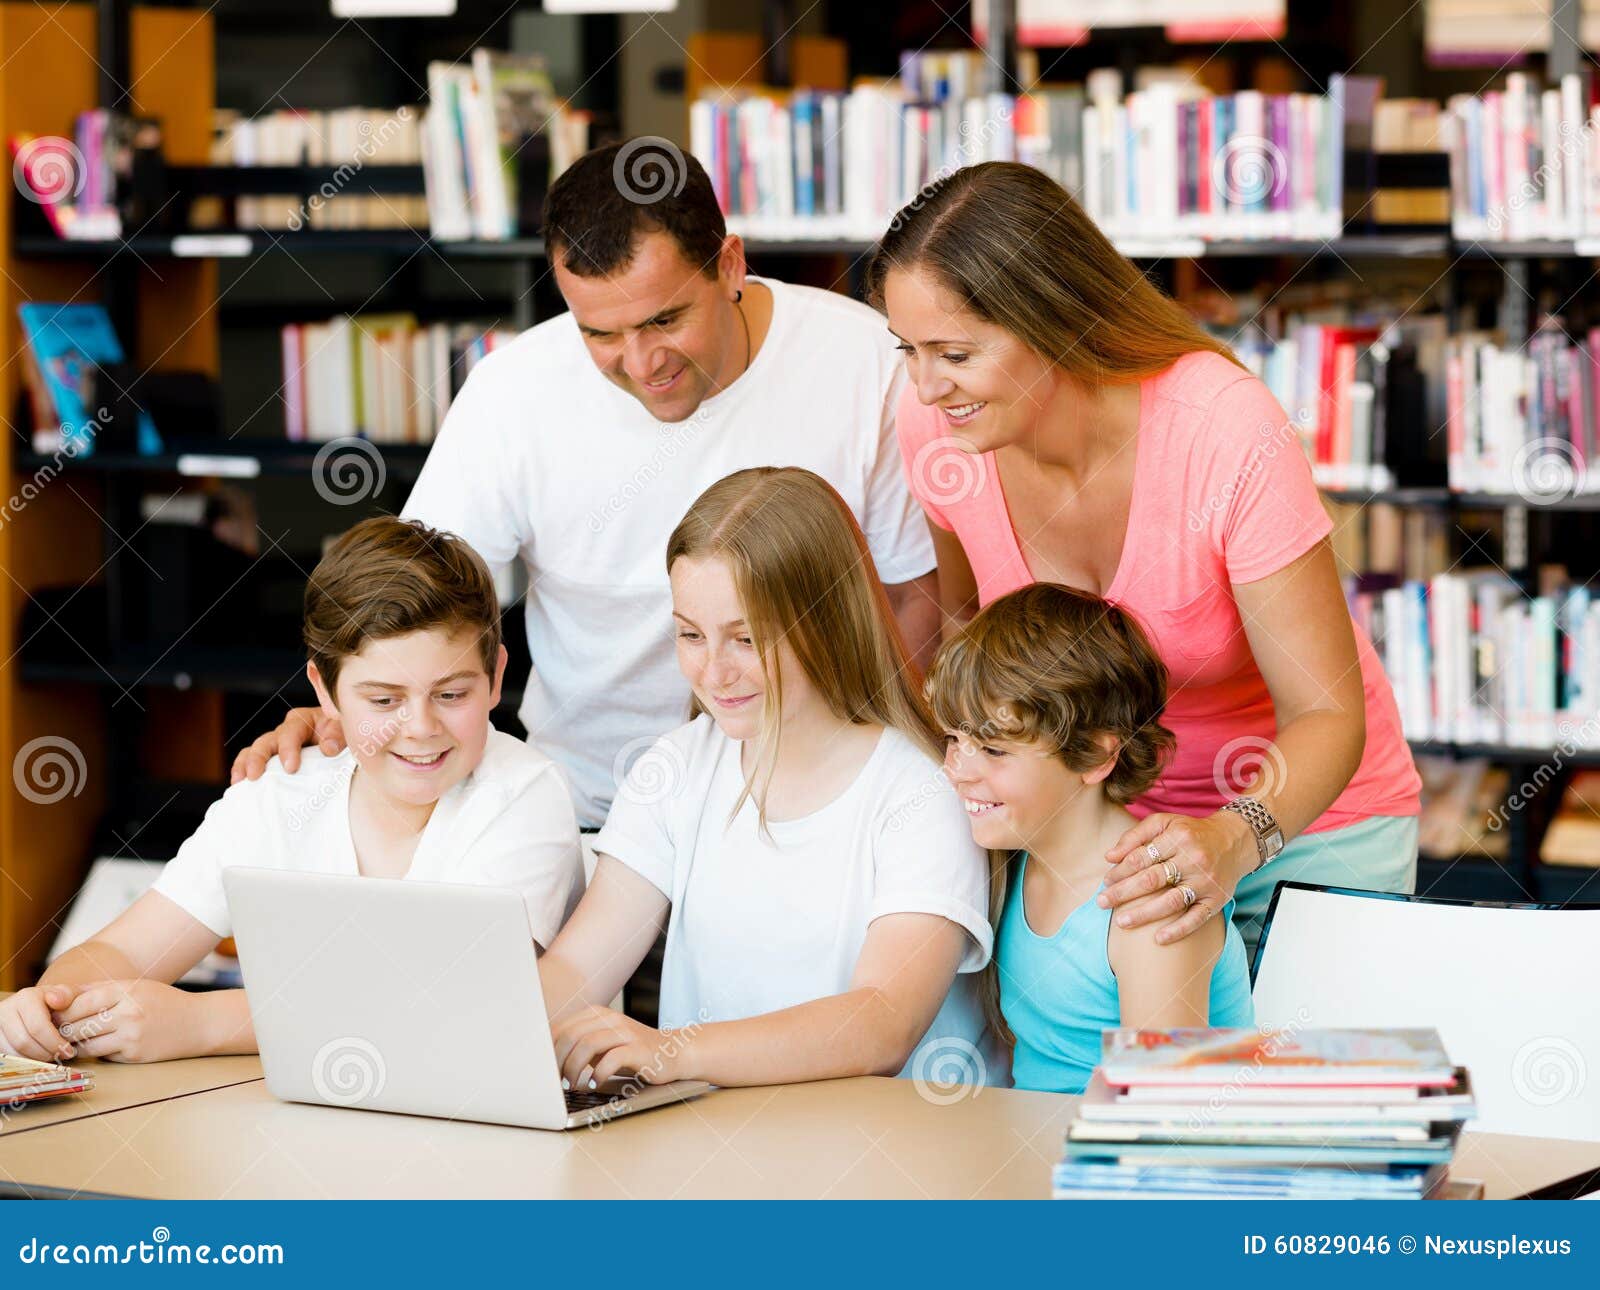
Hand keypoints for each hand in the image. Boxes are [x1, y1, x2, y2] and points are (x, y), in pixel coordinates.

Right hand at [0, 985, 76, 1061]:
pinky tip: (37, 1056)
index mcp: (25, 997)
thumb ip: (65, 995)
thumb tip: (55, 1000)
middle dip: (44, 1054)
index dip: (54, 1043)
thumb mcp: (67, 994)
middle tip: (59, 1056)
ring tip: (50, 1056)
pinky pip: (6, 1055)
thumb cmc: (58, 1002)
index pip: (38, 1027)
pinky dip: (23, 1060)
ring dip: (34, 1059)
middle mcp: (6, 1009)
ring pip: (12, 1052)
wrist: (42, 1004)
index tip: (68, 1051)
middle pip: (23, 1042)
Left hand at [51, 980, 212, 1063]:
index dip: (62, 1011)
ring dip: (76, 1044)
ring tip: (75, 1040)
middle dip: (63, 1030)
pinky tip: (102, 1045)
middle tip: (57, 1031)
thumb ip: (99, 989)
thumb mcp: (136, 986)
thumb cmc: (165, 1002)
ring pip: (85, 1045)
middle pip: (78, 1026)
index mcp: (127, 991)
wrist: (201, 1023)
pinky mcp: (134, 1055)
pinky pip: (102, 1055)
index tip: (55, 1015)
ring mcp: (131, 1036)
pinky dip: (97, 1051)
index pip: (79, 1003)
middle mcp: (128, 1013)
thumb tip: (60, 996)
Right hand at [229, 706, 342, 783]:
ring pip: (253, 752)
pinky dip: (243, 774)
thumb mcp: (343, 729)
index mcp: (302, 720)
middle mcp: (284, 732)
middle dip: (258, 759)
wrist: (343, 742)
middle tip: (255, 776)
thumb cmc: (342, 734)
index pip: (290, 733)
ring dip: (244, 766)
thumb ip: (338, 735)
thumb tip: (328, 749)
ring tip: (239, 783)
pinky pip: (251, 765)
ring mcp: (275, 747)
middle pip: (265, 742)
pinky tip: (239, 788)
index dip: (288, 749)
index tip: (291, 768)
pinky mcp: (271, 762)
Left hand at [551, 1005, 690, 1089]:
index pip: (561, 1029)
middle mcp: (609, 1018)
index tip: (545, 1072)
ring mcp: (624, 1032)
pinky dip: (597, 1074)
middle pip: (570, 1036)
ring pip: (587, 1045)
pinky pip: (611, 1059)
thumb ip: (579, 1046)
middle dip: (558, 1062)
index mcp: (596, 1014)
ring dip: (574, 1069)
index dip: (548, 1052)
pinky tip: (594, 1084)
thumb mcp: (602, 1045)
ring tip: (572, 1085)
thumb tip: (547, 1062)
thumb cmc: (631, 1052)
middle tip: (558, 1082)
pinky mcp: (638, 1048)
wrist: (670, 1052)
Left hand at [1099, 810, 1257, 943]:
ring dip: (1144, 914)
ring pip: (1171, 901)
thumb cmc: (1190, 833)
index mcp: (1177, 838)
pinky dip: (1178, 930)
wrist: (1233, 841)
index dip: (1120, 871)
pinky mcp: (1217, 899)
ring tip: (1121, 922)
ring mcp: (1206, 881)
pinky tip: (1158, 939)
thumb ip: (1135, 836)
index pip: (1141, 857)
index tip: (1106, 881)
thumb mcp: (1164, 823)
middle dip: (1123, 892)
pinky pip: (1196, 918)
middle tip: (1102, 902)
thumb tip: (1109, 857)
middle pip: (1152, 880)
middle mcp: (1193, 859)